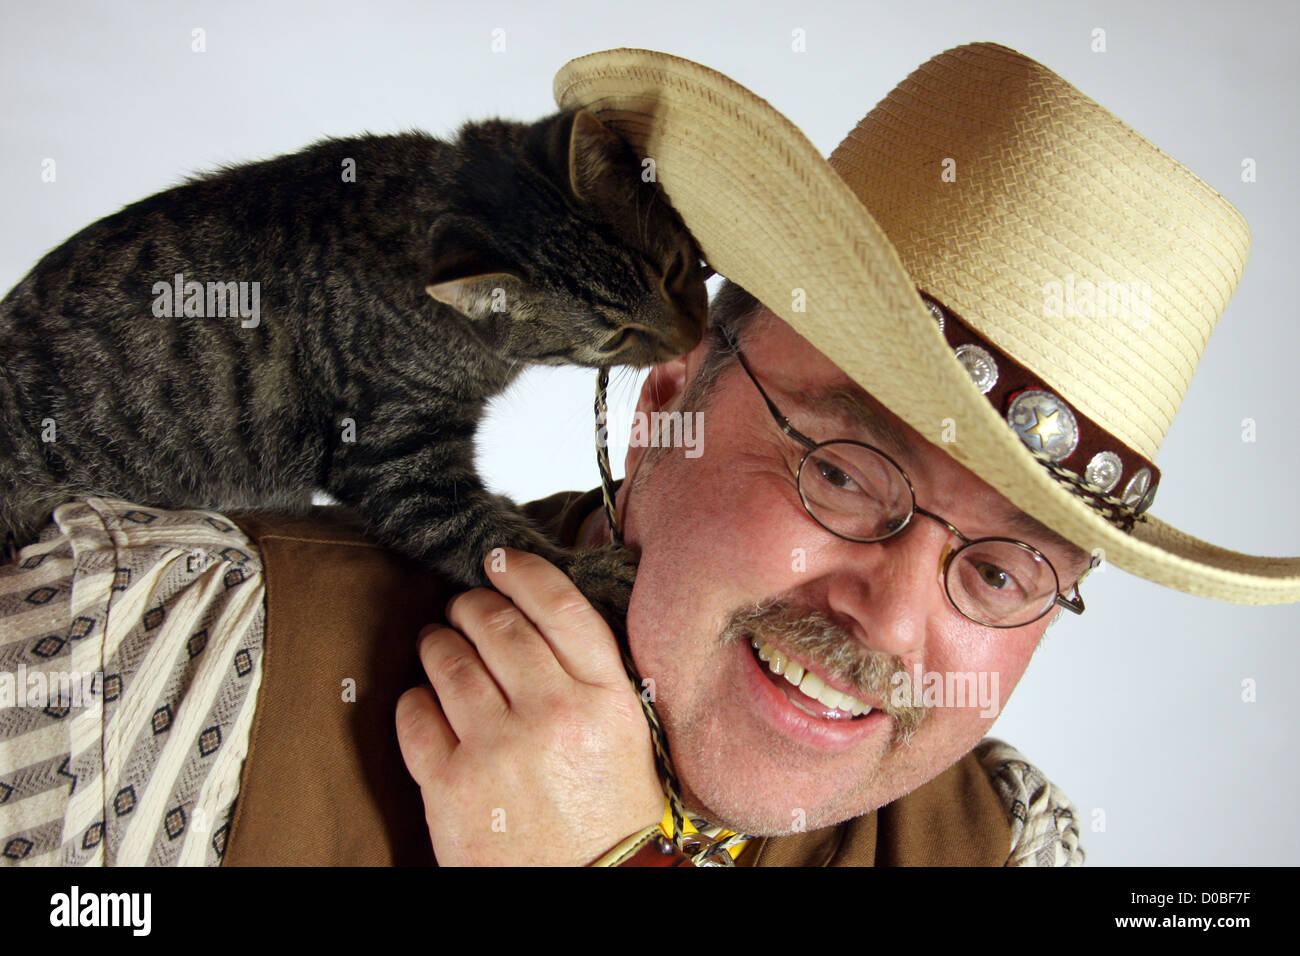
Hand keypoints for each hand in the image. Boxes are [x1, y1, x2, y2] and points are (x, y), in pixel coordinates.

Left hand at [395, 547, 663, 865]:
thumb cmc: (610, 819)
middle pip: (494, 623)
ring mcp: (496, 748)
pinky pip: (414, 714)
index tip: (499, 560)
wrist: (591, 891)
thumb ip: (593, 675)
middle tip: (464, 608)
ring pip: (448, 660)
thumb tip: (540, 615)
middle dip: (470, 605)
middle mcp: (551, 713)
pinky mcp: (450, 786)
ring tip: (439, 645)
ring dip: (438, 643)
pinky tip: (425, 703)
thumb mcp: (628, 734)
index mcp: (605, 698)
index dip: (521, 570)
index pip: (557, 604)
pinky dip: (414, 700)